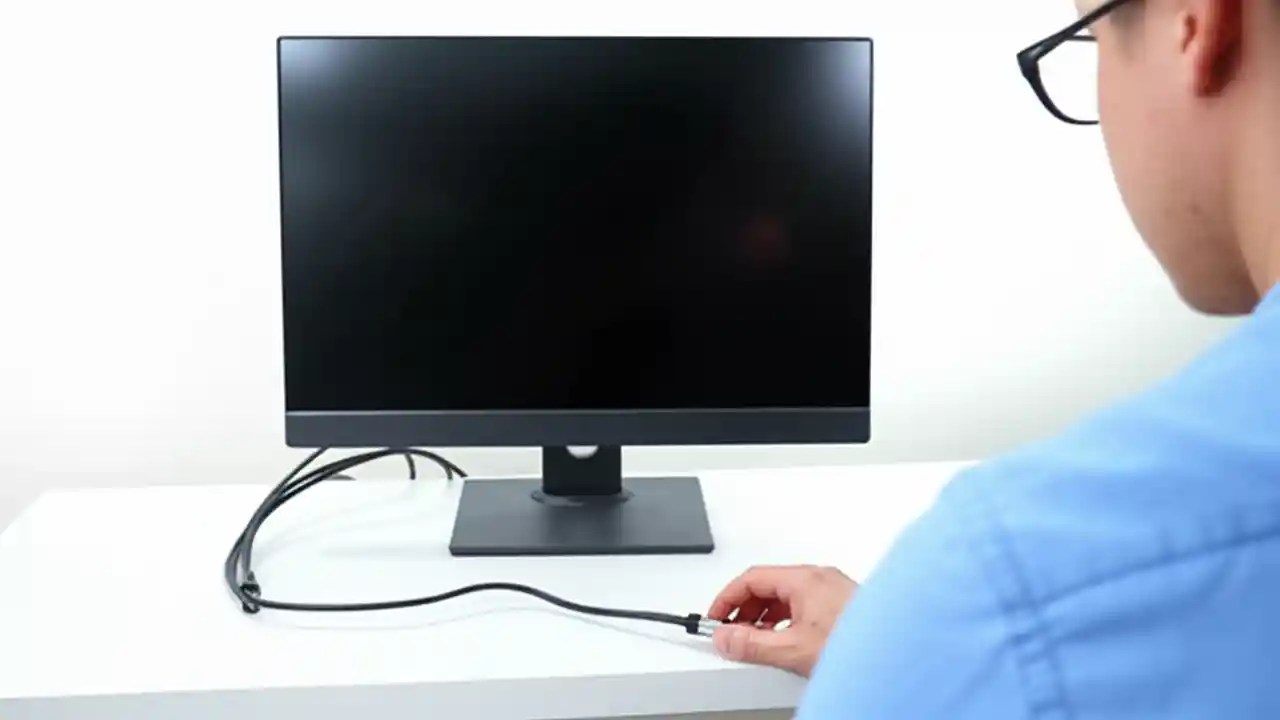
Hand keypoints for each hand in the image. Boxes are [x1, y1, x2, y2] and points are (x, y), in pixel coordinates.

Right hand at [707, 565, 856, 676]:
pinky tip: (786, 643)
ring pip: (787, 597)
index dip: (727, 598)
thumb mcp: (795, 649)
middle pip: (768, 586)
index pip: (752, 578)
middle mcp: (821, 578)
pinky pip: (804, 605)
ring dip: (766, 618)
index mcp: (806, 578)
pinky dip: (787, 621)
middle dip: (745, 610)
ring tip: (757, 642)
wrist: (902, 651)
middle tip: (732, 633)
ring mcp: (834, 590)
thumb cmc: (860, 645)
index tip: (715, 618)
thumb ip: (753, 645)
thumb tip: (726, 638)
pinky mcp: (844, 605)